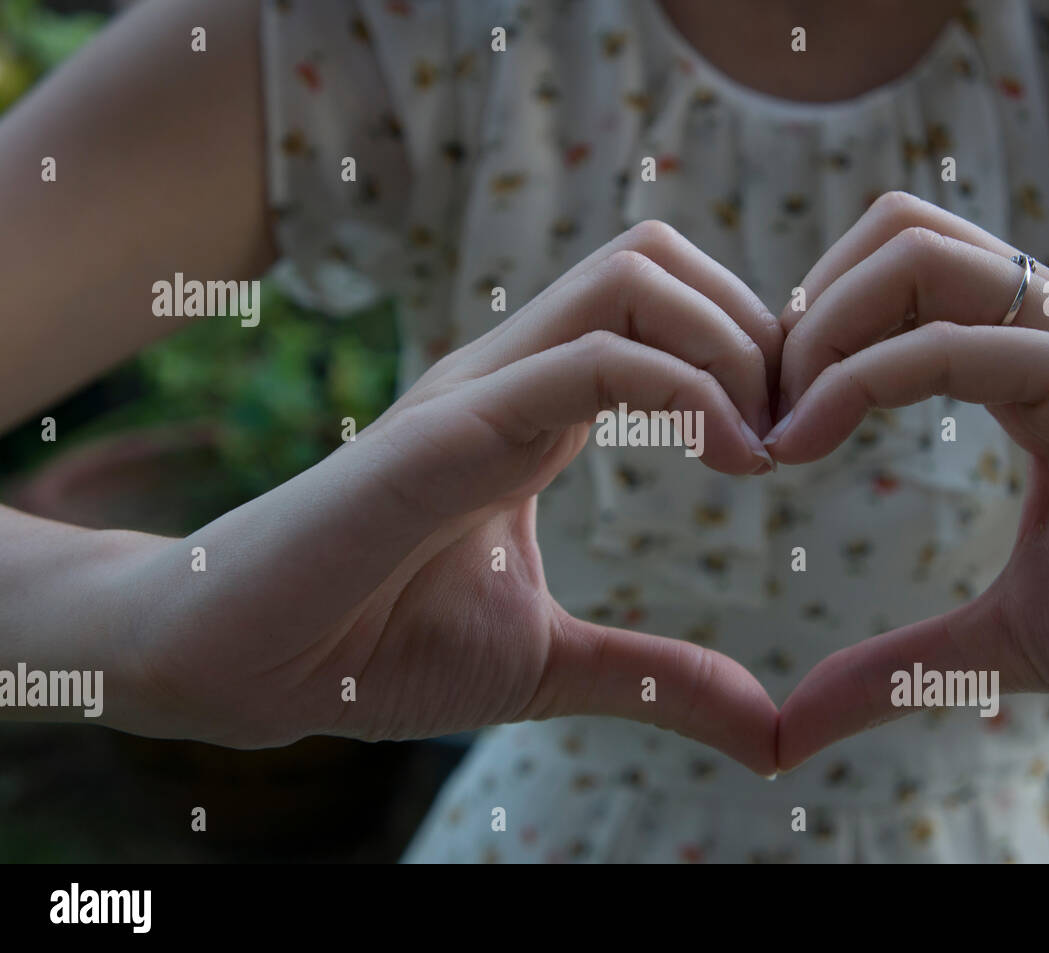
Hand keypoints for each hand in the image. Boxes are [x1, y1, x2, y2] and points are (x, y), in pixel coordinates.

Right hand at [103, 221, 785, 773]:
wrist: (244, 664)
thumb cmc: (376, 648)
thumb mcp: (551, 665)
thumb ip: (659, 679)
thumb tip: (768, 730)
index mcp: (536, 409)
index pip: (663, 307)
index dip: (752, 359)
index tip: (795, 448)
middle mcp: (513, 375)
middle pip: (657, 257)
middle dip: (757, 327)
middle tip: (795, 431)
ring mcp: (480, 388)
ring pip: (633, 277)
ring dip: (733, 343)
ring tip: (765, 447)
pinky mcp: (449, 426)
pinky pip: (589, 359)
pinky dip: (687, 390)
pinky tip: (734, 460)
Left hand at [770, 192, 1048, 769]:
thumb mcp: (1006, 639)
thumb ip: (899, 666)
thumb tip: (798, 722)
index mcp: (1026, 362)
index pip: (890, 280)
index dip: (804, 336)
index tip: (758, 429)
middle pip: (892, 230)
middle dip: (799, 308)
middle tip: (757, 411)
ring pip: (912, 253)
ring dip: (815, 326)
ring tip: (777, 426)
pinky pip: (956, 341)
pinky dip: (857, 379)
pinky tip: (801, 444)